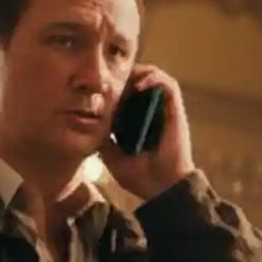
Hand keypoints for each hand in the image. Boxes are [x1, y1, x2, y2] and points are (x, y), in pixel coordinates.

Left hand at [99, 64, 196, 200]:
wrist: (162, 188)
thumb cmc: (140, 176)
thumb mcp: (111, 155)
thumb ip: (102, 138)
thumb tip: (86, 122)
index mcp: (137, 122)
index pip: (126, 94)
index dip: (114, 87)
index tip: (98, 90)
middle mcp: (151, 113)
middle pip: (138, 81)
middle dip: (124, 77)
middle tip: (109, 82)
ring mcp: (164, 110)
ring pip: (153, 76)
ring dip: (138, 73)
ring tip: (124, 81)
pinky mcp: (175, 110)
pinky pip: (168, 84)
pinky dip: (154, 79)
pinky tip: (139, 86)